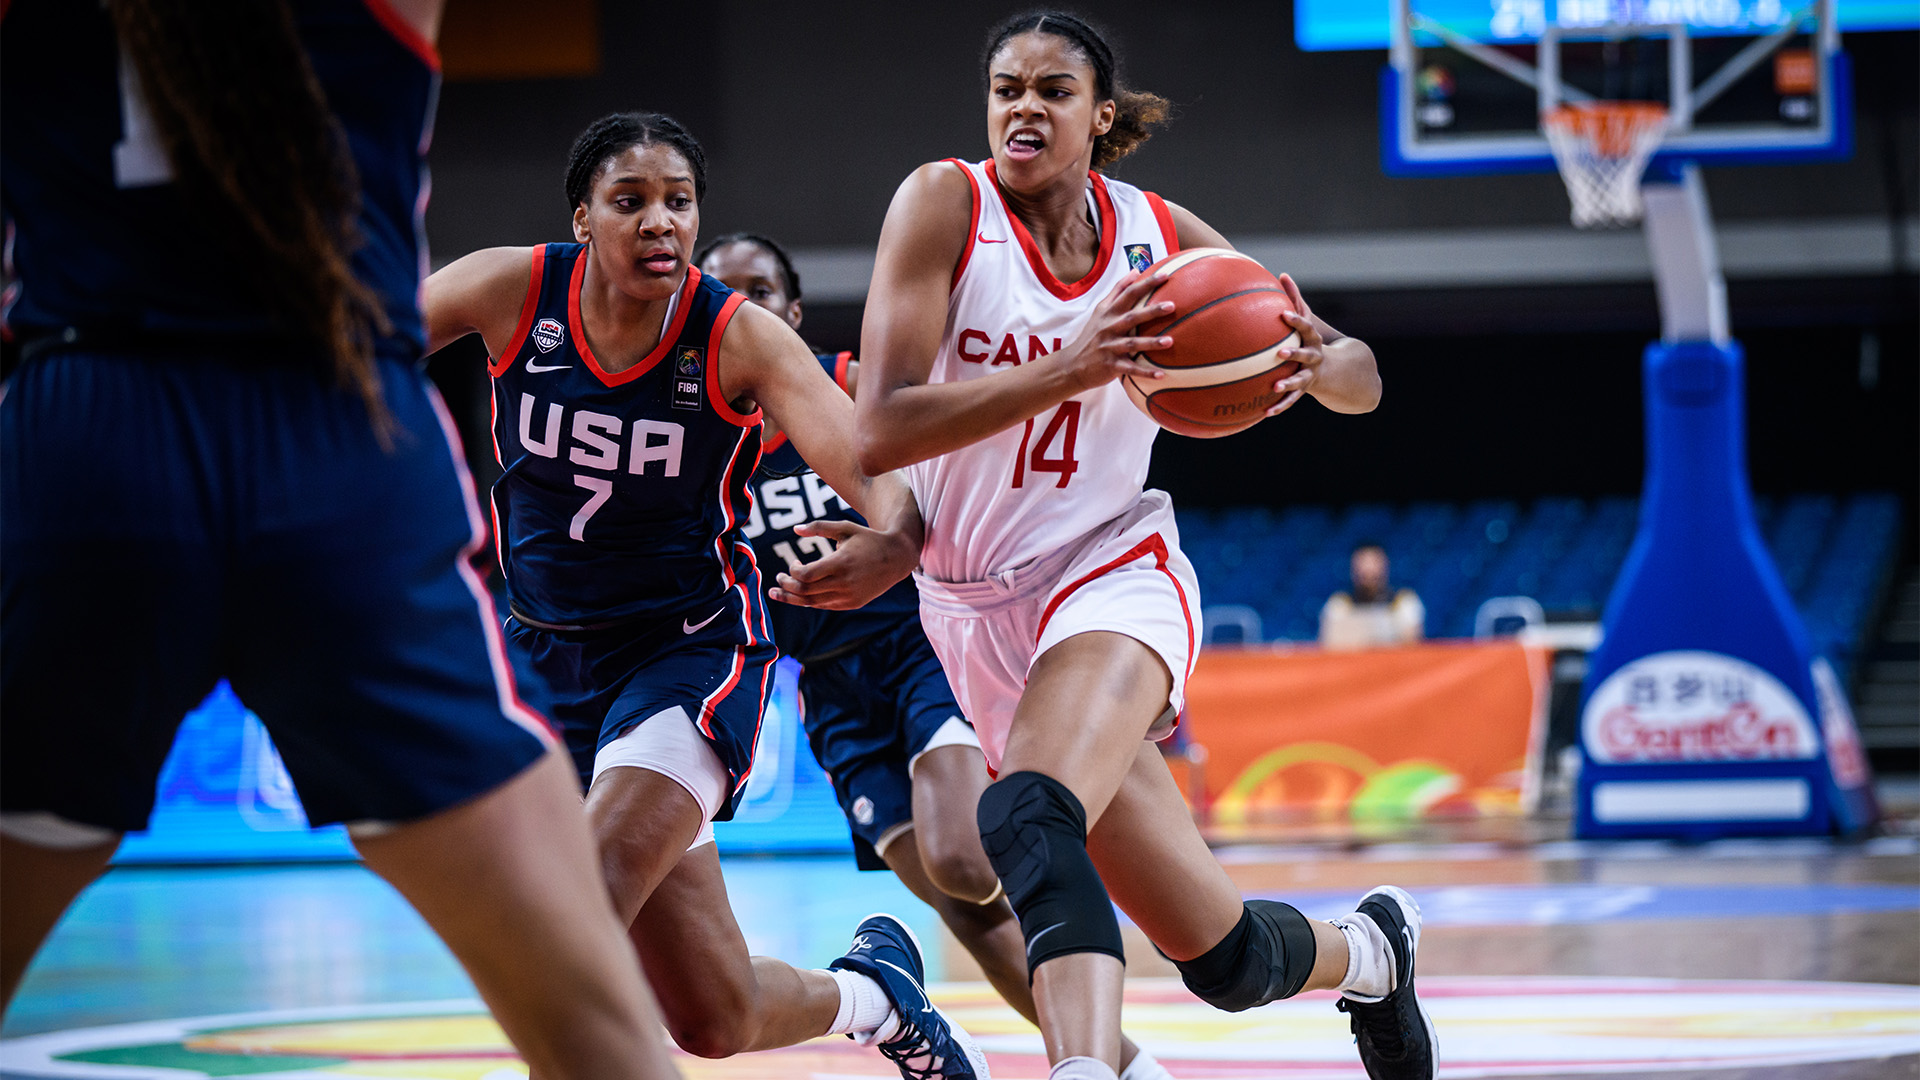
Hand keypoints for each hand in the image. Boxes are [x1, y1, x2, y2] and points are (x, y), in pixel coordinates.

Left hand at [767, 520, 917, 609]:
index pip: (806, 575)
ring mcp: (849, 595)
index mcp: (841, 563)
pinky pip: (825, 605)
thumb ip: (819, 527)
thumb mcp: (845, 528)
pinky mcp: (853, 603)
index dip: (793, 571)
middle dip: (787, 586)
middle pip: (805, 590)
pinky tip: (799, 595)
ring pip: (812, 602)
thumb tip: (795, 529)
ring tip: (777, 592)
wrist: (897, 557)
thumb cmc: (868, 539)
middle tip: (778, 579)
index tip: (794, 562)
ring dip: (792, 598)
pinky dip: (809, 601)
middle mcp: (844, 582)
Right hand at [1048, 269, 1176, 391]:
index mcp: (1109, 312)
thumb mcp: (1101, 310)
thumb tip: (1136, 270)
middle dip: (1152, 311)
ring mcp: (1110, 347)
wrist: (1073, 364)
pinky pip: (1130, 369)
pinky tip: (1161, 374)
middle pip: (1132, 317)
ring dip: (1151, 343)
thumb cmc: (1092, 334)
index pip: (1128, 293)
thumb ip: (1118, 290)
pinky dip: (1145, 372)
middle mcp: (1109, 328)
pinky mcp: (1111, 366)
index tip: (1165, 275)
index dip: (1146, 283)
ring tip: (1170, 341)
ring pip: (1132, 344)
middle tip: (1172, 306)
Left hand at [1266, 273, 1323, 417]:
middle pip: (1306, 356)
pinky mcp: (1303, 391)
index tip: (1283, 314)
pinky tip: (1264, 414)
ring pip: (1300, 381)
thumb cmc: (1311, 339)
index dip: (1296, 320)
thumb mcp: (1306, 319)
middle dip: (1294, 354)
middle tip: (1279, 353)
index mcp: (1312, 339)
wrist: (1335, 369)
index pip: (1306, 327)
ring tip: (1274, 388)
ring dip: (1288, 385)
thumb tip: (1281, 274)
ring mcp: (1310, 376)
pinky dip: (1279, 407)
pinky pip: (1291, 401)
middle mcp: (1314, 358)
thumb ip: (1294, 298)